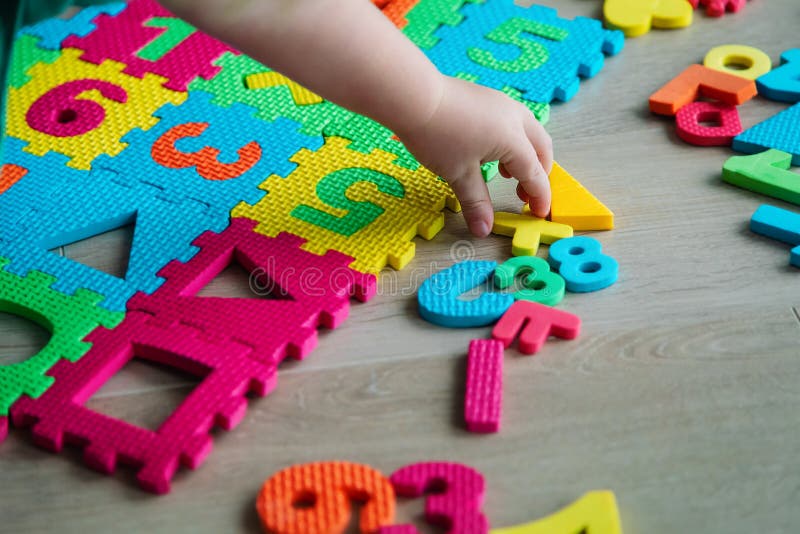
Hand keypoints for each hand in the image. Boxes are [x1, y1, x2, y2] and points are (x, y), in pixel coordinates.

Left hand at [396, 75, 552, 236]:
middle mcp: (514, 117)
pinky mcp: (487, 97)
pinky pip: (512, 121)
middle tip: (524, 196)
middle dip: (539, 173)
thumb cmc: (437, 135)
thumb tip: (484, 230)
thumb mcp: (458, 174)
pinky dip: (513, 141)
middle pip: (541, 148)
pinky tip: (490, 152)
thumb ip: (476, 202)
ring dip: (526, 155)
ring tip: (507, 175)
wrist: (414, 97)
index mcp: (513, 138)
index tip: (539, 213)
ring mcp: (501, 103)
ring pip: (528, 131)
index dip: (539, 196)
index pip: (534, 173)